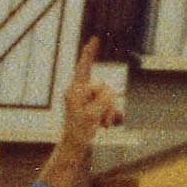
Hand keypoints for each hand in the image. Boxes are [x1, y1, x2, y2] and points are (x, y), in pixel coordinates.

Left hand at [44, 52, 121, 186]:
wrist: (75, 148)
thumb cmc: (78, 132)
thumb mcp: (91, 115)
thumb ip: (102, 100)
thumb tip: (110, 92)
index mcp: (75, 90)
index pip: (83, 67)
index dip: (89, 53)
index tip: (94, 39)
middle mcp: (81, 92)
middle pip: (104, 86)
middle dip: (108, 103)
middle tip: (102, 120)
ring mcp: (89, 100)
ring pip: (109, 97)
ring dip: (110, 112)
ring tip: (104, 126)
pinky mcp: (95, 108)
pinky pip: (111, 106)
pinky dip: (111, 115)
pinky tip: (108, 126)